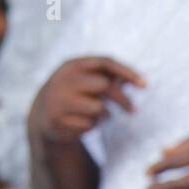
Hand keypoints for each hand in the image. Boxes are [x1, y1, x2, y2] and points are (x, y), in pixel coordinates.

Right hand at [30, 56, 144, 143]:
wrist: (43, 113)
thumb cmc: (76, 94)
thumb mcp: (88, 81)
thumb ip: (109, 78)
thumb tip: (139, 81)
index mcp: (73, 65)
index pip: (105, 62)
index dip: (127, 72)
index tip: (145, 85)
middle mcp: (64, 78)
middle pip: (105, 85)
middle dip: (122, 99)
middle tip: (133, 110)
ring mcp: (59, 99)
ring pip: (98, 108)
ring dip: (105, 115)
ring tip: (98, 115)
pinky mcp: (57, 118)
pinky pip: (89, 125)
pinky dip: (92, 126)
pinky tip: (82, 123)